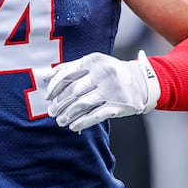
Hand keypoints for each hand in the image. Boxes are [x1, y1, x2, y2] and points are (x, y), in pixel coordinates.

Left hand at [44, 50, 160, 132]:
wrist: (142, 81)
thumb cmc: (110, 72)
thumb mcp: (92, 64)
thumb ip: (69, 68)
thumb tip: (44, 77)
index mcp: (93, 61)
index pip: (67, 74)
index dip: (54, 87)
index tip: (47, 97)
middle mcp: (103, 74)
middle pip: (73, 91)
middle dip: (60, 103)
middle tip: (52, 112)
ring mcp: (112, 90)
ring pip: (83, 104)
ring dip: (68, 115)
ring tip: (60, 121)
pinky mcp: (120, 105)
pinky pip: (95, 115)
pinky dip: (82, 122)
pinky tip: (73, 126)